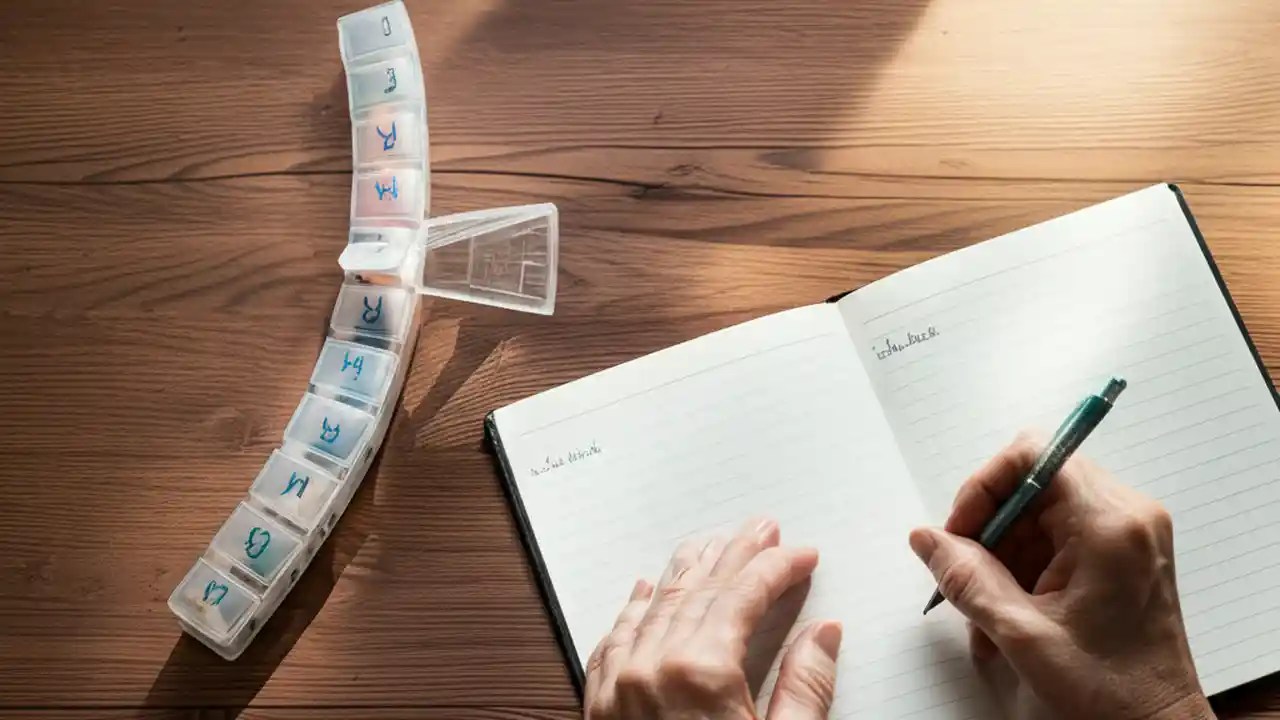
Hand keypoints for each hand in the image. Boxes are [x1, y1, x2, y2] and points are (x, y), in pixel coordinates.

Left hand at [585, 518, 842, 719]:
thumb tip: (823, 634)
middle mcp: (651, 667)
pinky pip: (612, 639)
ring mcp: (617, 686)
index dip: (777, 568)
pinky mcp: (597, 708)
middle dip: (735, 553)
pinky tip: (644, 588)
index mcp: (700, 673)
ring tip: (712, 542)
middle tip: (762, 527)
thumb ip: (805, 690)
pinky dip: (632, 608)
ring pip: (653, 603)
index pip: (744, 595)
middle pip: (699, 588)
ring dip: (686, 569)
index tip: (802, 553)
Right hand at [909, 435, 1214, 719]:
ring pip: (1039, 514)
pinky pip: (1057, 537)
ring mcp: (1128, 534)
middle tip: (966, 576)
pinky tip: (1011, 613)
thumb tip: (925, 538)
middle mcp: (1127, 516)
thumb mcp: (1021, 633)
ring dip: (1003, 556)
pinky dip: (1025, 568)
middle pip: (1032, 485)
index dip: (984, 486)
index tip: (959, 531)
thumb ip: (966, 577)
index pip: (1032, 457)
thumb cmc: (1109, 691)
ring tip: (987, 613)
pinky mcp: (1123, 553)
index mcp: (1110, 525)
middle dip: (989, 530)